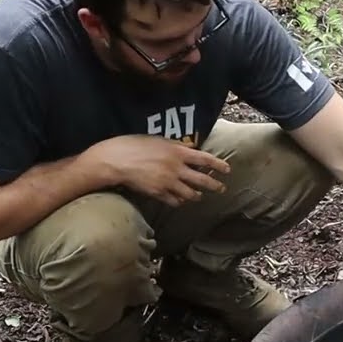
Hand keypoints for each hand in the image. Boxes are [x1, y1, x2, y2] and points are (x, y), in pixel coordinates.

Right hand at [87, 135, 229, 205]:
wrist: (115, 160)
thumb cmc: (133, 145)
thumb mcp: (158, 140)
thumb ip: (175, 146)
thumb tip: (190, 148)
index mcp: (177, 152)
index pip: (205, 159)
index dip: (218, 165)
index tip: (227, 170)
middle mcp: (176, 168)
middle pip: (202, 180)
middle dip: (215, 185)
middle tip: (221, 188)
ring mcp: (168, 182)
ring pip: (191, 194)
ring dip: (196, 195)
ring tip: (198, 195)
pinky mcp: (158, 193)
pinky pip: (175, 201)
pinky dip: (179, 201)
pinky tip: (180, 200)